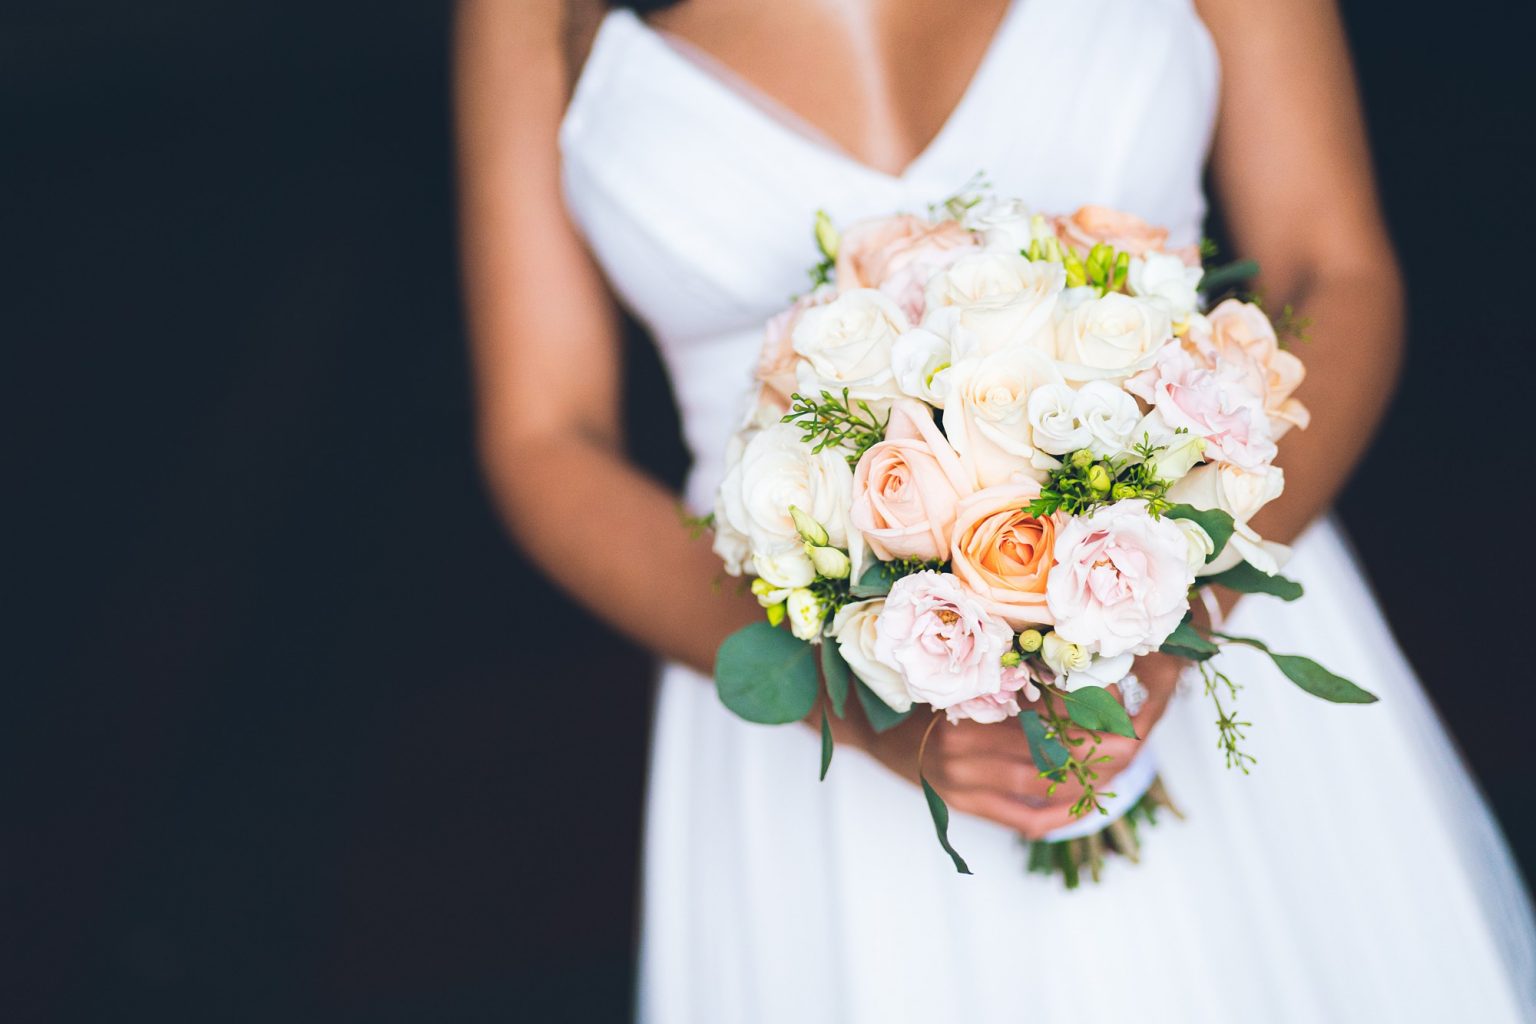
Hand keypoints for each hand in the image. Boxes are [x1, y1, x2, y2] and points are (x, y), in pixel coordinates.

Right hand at [842, 652, 1186, 839]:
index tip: (1124, 703)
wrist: (862, 720)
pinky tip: (1082, 807)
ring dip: (1088, 783)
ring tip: (1122, 770)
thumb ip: (1004, 672)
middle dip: (1101, 752)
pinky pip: (1021, 819)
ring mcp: (963, 782)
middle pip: (1052, 755)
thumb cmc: (914, 685)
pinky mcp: (961, 805)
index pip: (1046, 714)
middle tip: (1137, 740)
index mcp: (969, 705)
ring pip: (1042, 788)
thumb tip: (1069, 665)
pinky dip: (1058, 817)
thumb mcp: (958, 667)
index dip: (1091, 715)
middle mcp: (966, 749)